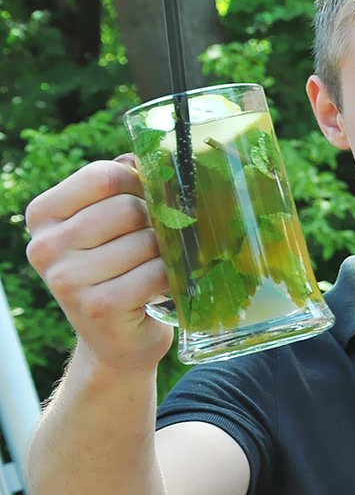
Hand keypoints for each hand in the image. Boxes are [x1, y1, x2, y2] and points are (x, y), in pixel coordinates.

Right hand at [24, 158, 172, 372]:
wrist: (116, 339)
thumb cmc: (118, 270)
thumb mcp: (108, 224)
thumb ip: (123, 186)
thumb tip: (150, 155)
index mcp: (43, 216)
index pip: (103, 175)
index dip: (138, 184)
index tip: (146, 201)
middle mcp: (44, 247)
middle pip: (128, 208)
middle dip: (154, 224)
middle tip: (152, 245)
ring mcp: (66, 279)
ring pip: (146, 241)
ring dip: (164, 254)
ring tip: (151, 269)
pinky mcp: (97, 306)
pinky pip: (156, 273)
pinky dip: (170, 278)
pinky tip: (159, 289)